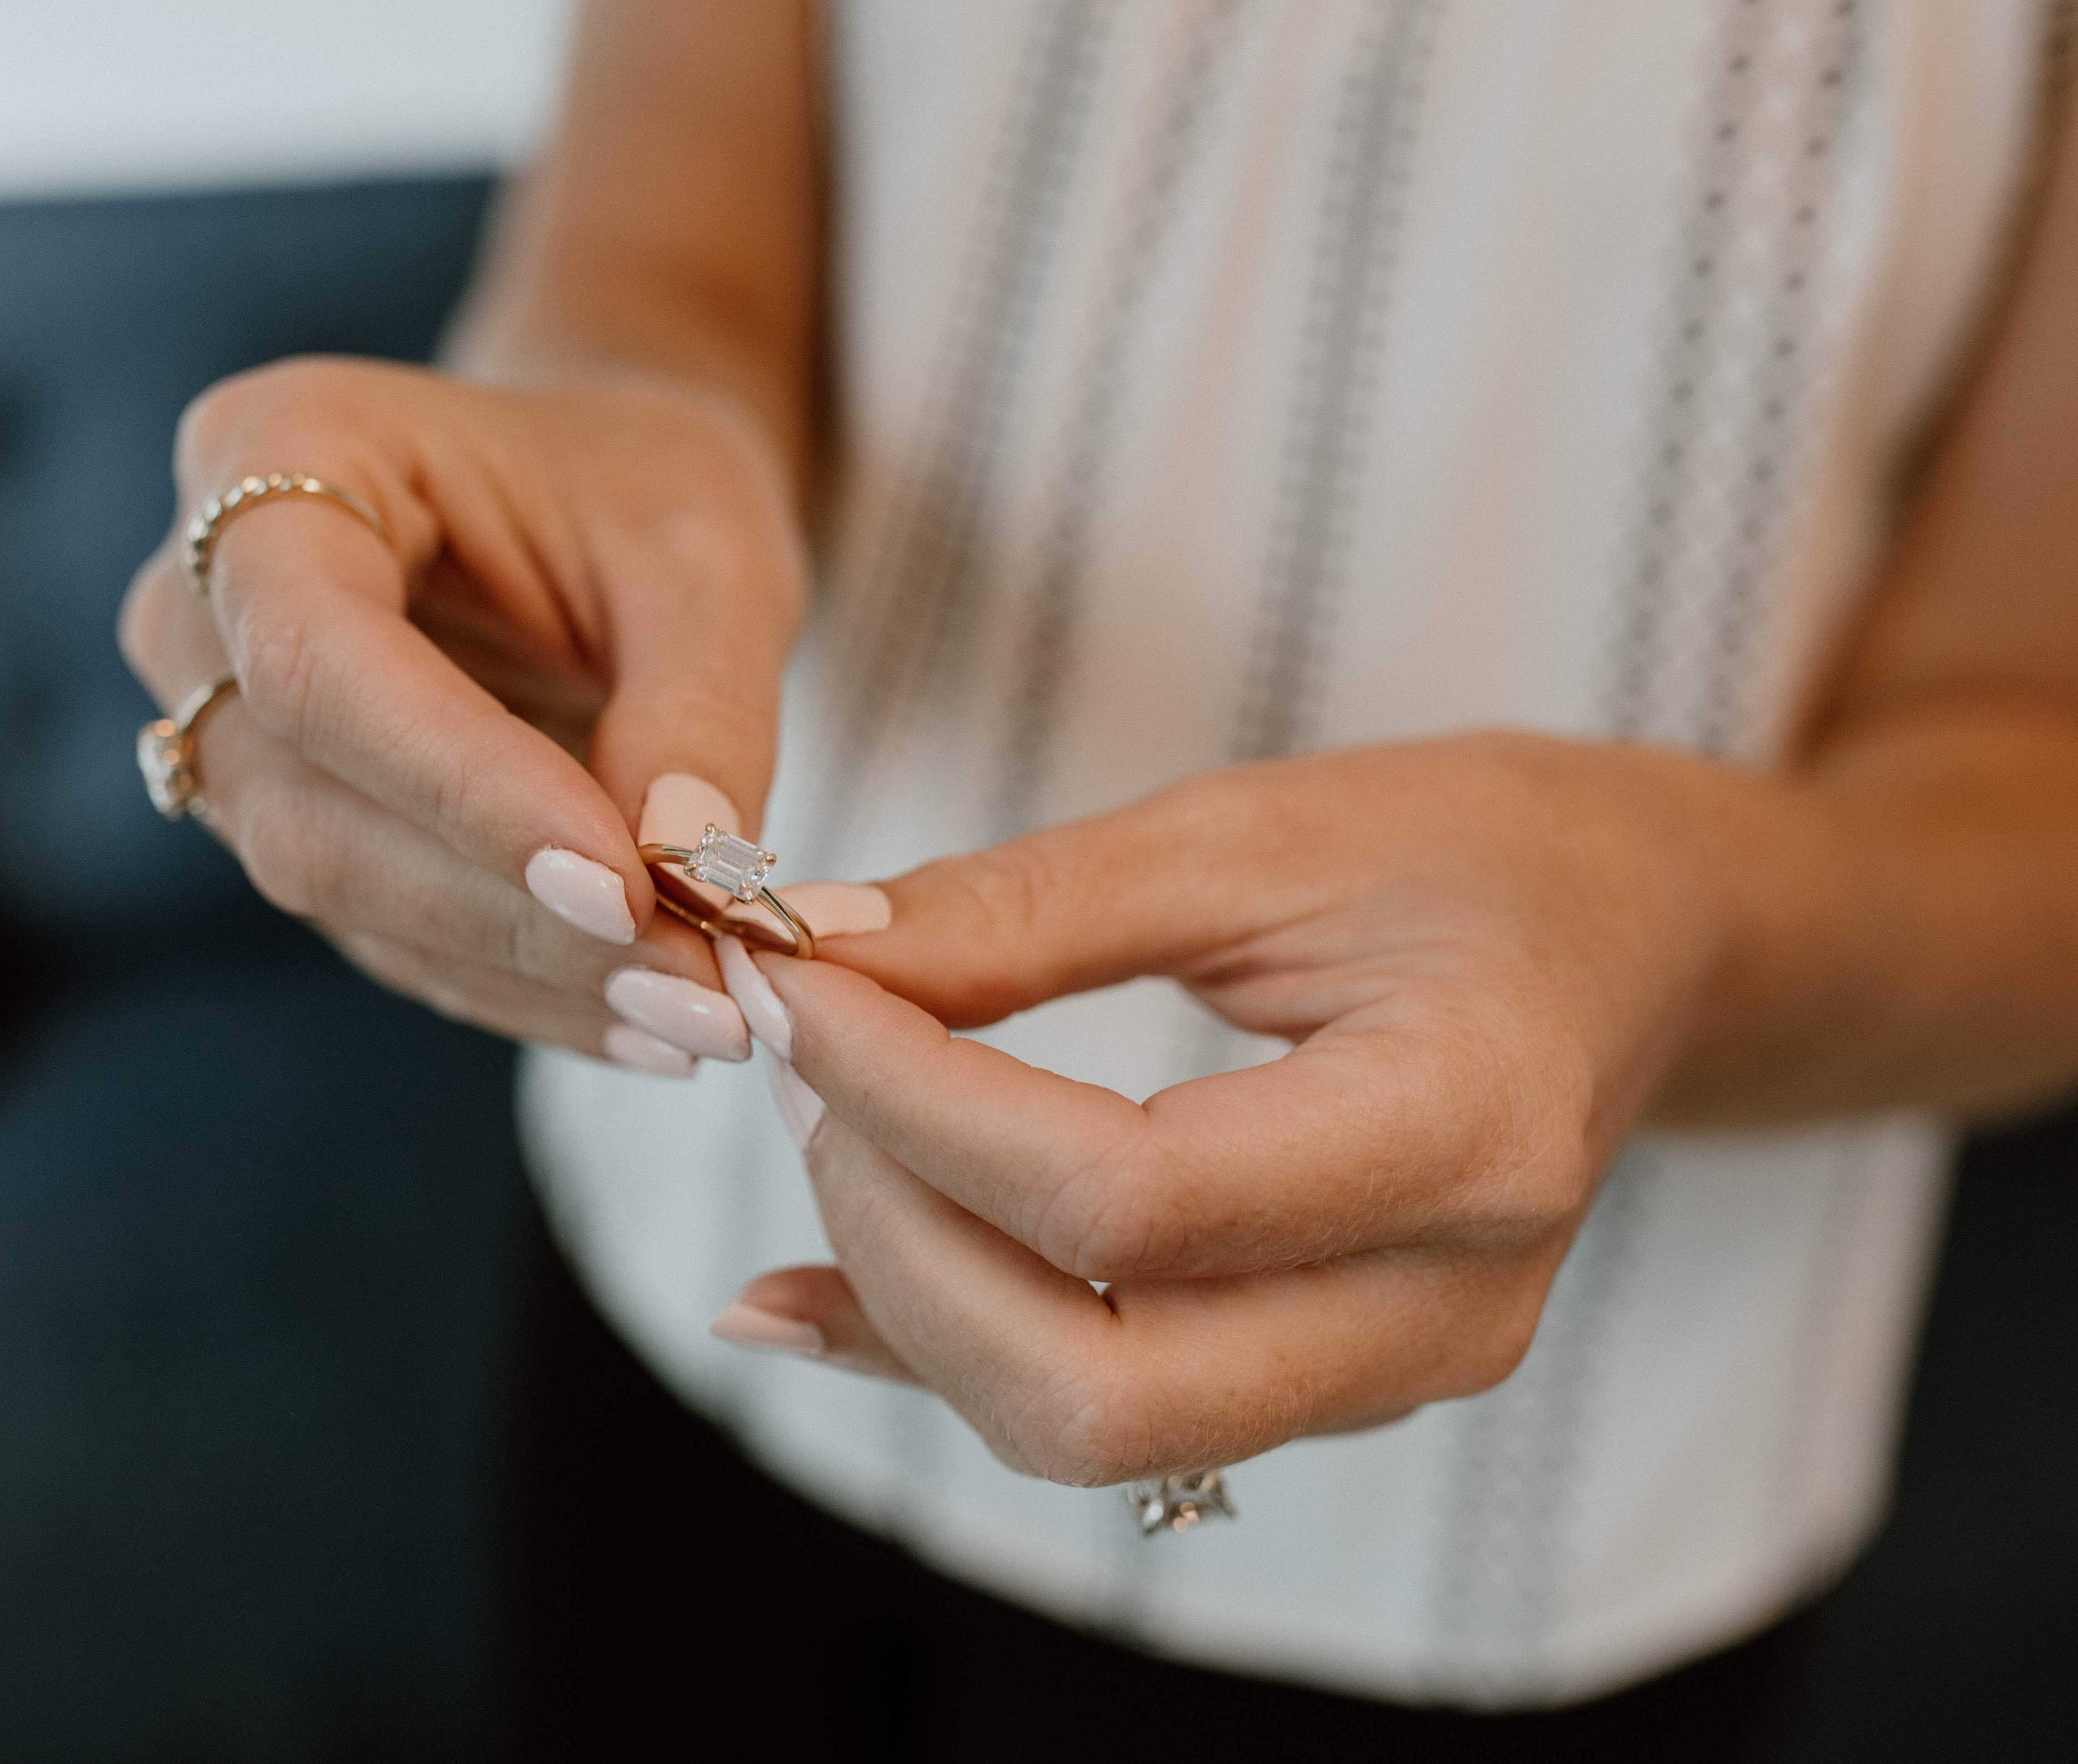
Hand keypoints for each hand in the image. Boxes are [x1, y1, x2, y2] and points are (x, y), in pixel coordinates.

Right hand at [119, 357, 856, 1070]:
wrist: (601, 497)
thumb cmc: (642, 485)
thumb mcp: (710, 555)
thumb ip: (699, 704)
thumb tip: (687, 873)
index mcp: (275, 450)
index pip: (317, 658)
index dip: (462, 787)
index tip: (624, 889)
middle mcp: (203, 602)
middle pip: (310, 801)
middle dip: (512, 910)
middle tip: (697, 991)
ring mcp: (225, 728)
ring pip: (341, 889)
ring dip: (527, 970)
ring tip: (698, 1018)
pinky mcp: (292, 829)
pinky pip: (387, 934)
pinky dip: (524, 986)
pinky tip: (649, 1020)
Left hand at [711, 734, 1778, 1481]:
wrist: (1636, 941)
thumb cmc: (1473, 850)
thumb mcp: (1255, 832)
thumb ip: (1026, 910)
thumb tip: (809, 958)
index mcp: (1465, 1131)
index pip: (1127, 1200)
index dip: (917, 1103)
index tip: (793, 988)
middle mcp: (1445, 1305)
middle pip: (1093, 1386)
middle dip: (894, 1230)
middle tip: (804, 1060)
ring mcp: (1395, 1370)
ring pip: (1084, 1429)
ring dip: (905, 1290)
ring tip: (825, 1120)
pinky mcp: (1328, 1382)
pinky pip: (1102, 1419)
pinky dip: (941, 1354)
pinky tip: (809, 1287)